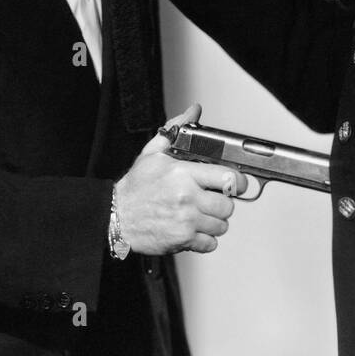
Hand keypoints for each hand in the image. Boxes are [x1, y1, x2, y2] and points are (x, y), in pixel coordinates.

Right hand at [114, 103, 248, 254]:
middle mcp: (188, 198)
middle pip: (228, 205)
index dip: (238, 182)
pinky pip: (211, 244)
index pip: (229, 178)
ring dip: (215, 221)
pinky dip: (206, 239)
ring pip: (222, 225)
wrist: (116, 217)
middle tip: (212, 199)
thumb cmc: (135, 188)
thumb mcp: (153, 153)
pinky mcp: (183, 240)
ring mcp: (186, 221)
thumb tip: (193, 111)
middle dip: (223, 203)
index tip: (236, 183)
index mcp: (183, 174)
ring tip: (201, 214)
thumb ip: (176, 130)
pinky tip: (195, 229)